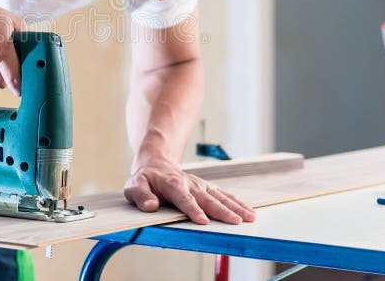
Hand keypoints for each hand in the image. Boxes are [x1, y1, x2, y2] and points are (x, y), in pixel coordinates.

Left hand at [124, 157, 256, 224]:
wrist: (156, 163)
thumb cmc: (145, 179)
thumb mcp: (134, 185)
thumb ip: (140, 195)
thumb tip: (150, 206)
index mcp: (172, 184)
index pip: (183, 199)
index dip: (193, 210)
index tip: (203, 221)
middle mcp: (190, 184)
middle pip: (208, 199)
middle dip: (222, 211)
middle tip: (236, 222)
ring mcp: (201, 185)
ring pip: (220, 196)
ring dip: (236, 207)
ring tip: (250, 218)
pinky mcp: (207, 188)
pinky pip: (224, 195)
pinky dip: (238, 202)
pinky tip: (250, 211)